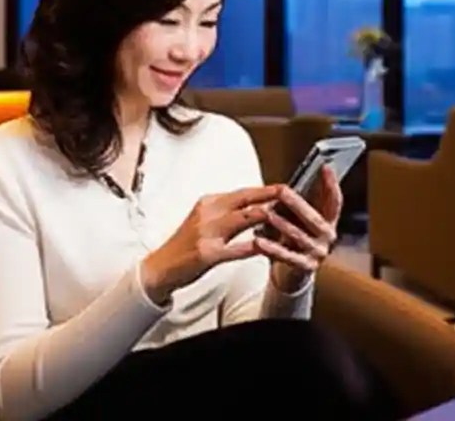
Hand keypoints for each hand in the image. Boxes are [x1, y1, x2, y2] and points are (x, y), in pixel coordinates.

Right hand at [140, 185, 283, 304]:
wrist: (160, 266)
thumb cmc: (185, 245)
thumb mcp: (205, 220)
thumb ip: (228, 212)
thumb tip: (257, 206)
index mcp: (208, 202)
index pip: (244, 192)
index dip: (267, 190)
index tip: (287, 189)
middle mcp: (207, 212)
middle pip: (246, 199)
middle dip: (272, 196)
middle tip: (295, 195)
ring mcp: (207, 233)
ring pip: (244, 219)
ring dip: (268, 218)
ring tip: (289, 220)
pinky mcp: (207, 253)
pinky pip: (237, 249)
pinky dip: (256, 247)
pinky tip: (270, 248)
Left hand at [256, 165, 342, 292]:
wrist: (290, 275)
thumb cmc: (292, 241)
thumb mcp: (297, 221)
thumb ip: (296, 207)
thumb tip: (284, 186)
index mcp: (328, 222)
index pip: (334, 202)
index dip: (331, 185)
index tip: (326, 167)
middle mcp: (328, 238)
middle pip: (314, 218)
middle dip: (297, 203)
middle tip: (282, 191)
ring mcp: (318, 253)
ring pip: (298, 236)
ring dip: (282, 224)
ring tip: (267, 214)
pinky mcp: (306, 267)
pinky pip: (287, 255)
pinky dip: (272, 248)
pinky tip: (258, 240)